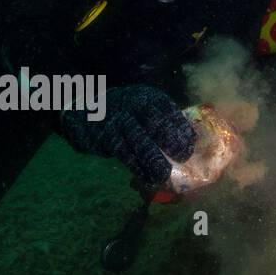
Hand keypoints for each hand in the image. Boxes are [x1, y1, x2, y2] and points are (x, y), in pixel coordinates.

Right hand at [60, 84, 196, 187]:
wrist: (85, 113)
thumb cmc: (124, 115)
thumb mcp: (141, 108)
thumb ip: (161, 120)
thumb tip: (190, 140)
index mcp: (145, 97)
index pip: (166, 109)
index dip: (179, 125)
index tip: (190, 142)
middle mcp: (131, 105)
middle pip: (153, 122)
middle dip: (170, 140)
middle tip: (183, 157)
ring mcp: (117, 121)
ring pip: (138, 141)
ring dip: (153, 159)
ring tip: (164, 174)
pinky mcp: (106, 138)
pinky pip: (124, 154)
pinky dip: (137, 167)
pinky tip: (148, 177)